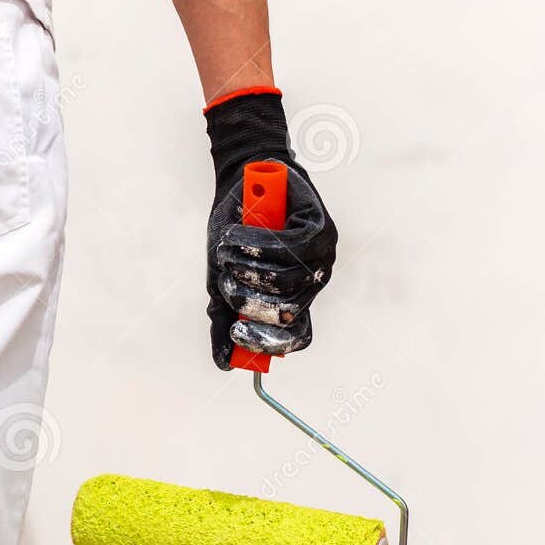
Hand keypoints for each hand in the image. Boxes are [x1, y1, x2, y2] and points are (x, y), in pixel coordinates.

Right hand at [205, 88, 335, 369]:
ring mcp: (321, 256)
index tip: (239, 333)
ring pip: (286, 279)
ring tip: (227, 249)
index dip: (271, 342)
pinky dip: (256, 242)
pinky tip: (235, 234)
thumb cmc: (235, 232)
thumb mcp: (223, 278)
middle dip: (250, 300)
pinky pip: (289, 246)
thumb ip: (224, 318)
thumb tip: (225, 364)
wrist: (241, 181)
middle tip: (227, 280)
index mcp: (294, 299)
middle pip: (288, 311)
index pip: (297, 336)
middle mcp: (313, 282)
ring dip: (247, 267)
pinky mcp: (320, 227)